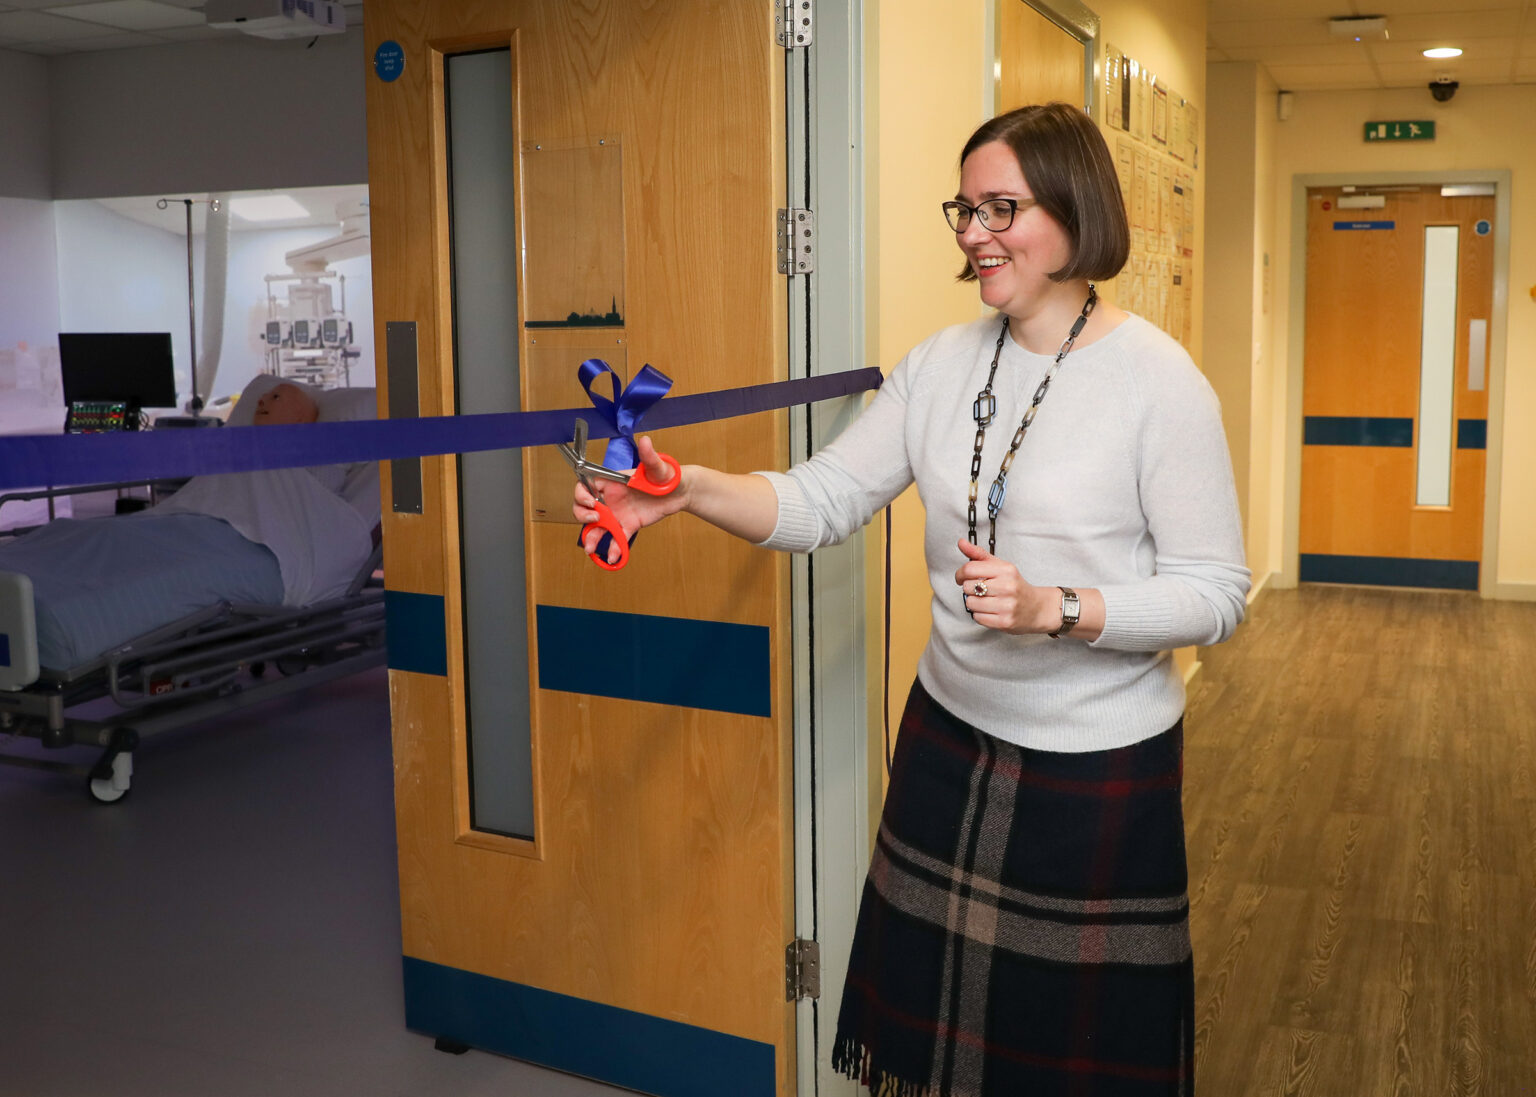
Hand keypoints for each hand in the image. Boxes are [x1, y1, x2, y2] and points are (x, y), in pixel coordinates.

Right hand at [572, 435, 685, 564]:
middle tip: (595, 520)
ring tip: (590, 548)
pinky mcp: (629, 525)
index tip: (591, 502)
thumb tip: (645, 441)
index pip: (587, 485)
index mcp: (612, 482)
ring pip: (597, 526)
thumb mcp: (657, 466)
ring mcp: (618, 512)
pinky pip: (617, 538)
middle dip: (583, 516)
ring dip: (591, 537)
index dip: (582, 494)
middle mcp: (611, 497)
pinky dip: (613, 548)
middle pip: (586, 507)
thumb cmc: (667, 475)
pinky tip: (613, 557)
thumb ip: (649, 456)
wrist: (682, 492)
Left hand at [954, 537, 1052, 633]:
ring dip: (973, 603)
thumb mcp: (1000, 566)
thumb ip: (979, 554)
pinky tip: (990, 610)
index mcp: (1005, 570)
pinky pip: (977, 617)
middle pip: (967, 587)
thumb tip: (961, 543)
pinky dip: (979, 615)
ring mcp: (1007, 605)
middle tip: (979, 590)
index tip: (961, 577)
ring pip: (970, 603)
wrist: (1036, 608)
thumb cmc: (1015, 586)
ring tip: (985, 600)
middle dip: (969, 589)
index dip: (960, 574)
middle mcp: (1007, 587)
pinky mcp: (1005, 621)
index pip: (970, 569)